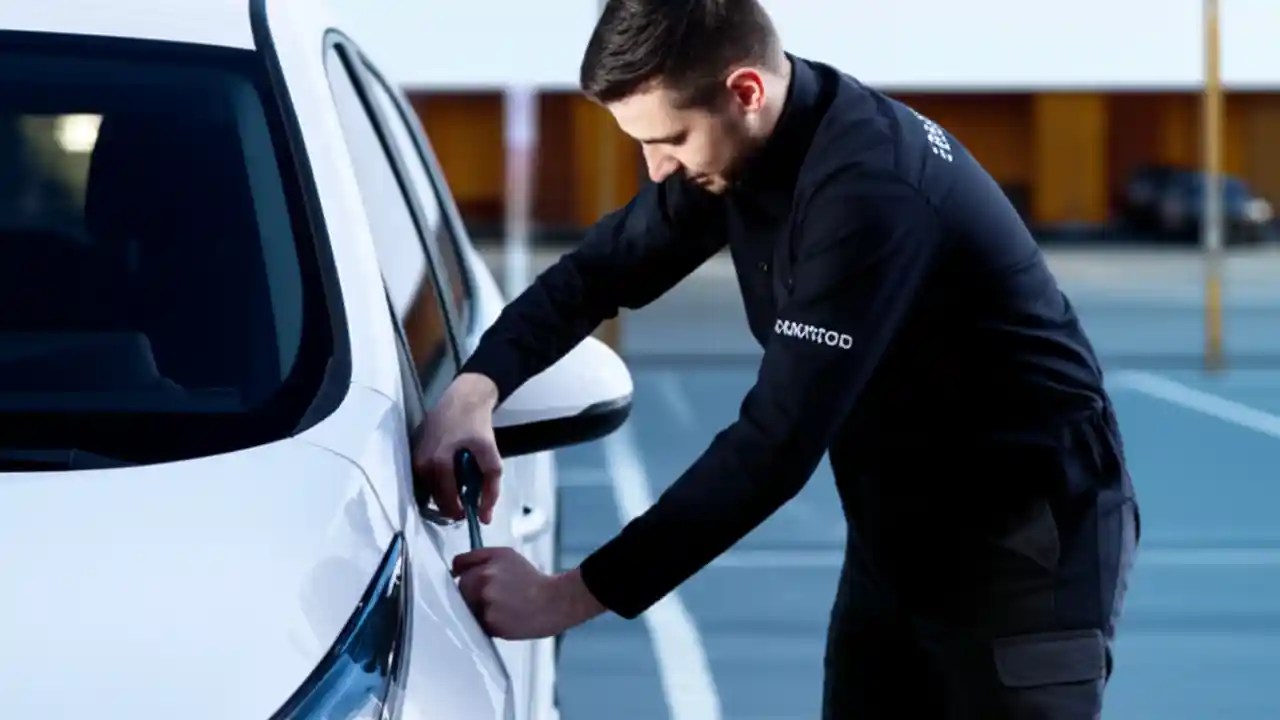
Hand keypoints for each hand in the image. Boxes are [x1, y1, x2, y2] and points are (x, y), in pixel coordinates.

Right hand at [412, 373, 502, 522]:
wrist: (464, 396)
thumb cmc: (477, 424)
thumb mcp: (491, 454)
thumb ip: (490, 487)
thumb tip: (485, 517)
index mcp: (438, 463)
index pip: (445, 501)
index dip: (459, 512)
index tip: (469, 514)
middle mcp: (421, 462)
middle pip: (435, 498)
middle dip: (451, 503)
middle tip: (467, 499)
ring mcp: (415, 455)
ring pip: (429, 488)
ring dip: (444, 492)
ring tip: (460, 483)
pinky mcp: (414, 449)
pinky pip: (424, 475)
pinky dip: (438, 480)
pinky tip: (450, 472)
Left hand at [453, 547, 606, 639]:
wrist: (556, 602)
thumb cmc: (534, 581)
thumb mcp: (508, 557)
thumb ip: (480, 558)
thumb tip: (456, 569)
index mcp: (490, 559)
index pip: (459, 563)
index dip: (461, 572)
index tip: (463, 577)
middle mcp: (485, 577)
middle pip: (461, 587)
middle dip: (471, 592)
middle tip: (492, 597)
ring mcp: (486, 601)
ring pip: (467, 606)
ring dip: (477, 608)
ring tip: (501, 607)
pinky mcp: (490, 622)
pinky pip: (477, 623)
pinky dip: (487, 622)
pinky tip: (504, 617)